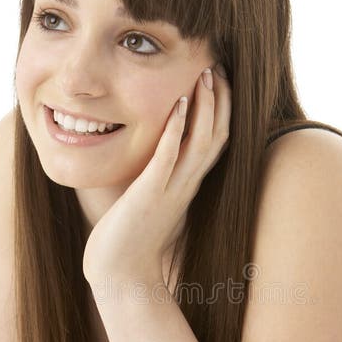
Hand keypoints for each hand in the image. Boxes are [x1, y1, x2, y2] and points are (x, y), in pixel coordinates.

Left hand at [82, 64, 230, 286]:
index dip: (221, 110)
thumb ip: (154, 180)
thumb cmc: (129, 242)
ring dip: (206, 107)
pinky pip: (168, 158)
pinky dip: (177, 130)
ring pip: (201, 143)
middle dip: (221, 100)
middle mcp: (185, 186)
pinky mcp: (149, 195)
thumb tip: (151, 161)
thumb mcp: (148, 202)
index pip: (215, 142)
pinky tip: (179, 104)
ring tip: (205, 75)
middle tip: (219, 66)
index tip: (217, 79)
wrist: (120, 276)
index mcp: (186, 186)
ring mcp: (170, 191)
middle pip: (218, 136)